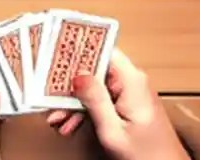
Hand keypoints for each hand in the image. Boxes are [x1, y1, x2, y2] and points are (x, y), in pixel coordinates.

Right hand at [45, 50, 187, 159]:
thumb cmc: (148, 156)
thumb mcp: (113, 130)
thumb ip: (95, 100)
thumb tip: (78, 75)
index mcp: (131, 80)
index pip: (102, 50)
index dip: (78, 52)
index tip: (56, 58)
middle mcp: (132, 81)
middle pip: (94, 71)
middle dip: (70, 86)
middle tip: (51, 100)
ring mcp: (130, 93)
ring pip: (94, 87)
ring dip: (75, 102)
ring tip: (58, 119)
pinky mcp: (128, 104)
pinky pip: (102, 99)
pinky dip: (86, 110)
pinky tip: (71, 123)